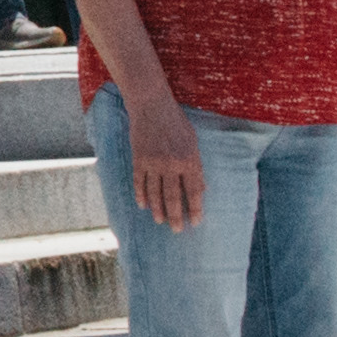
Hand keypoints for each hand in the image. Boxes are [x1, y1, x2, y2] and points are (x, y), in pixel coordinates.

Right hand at [121, 98, 205, 230]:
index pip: (194, 190)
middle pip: (174, 196)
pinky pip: (139, 183)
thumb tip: (198, 187)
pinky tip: (143, 205)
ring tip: (161, 221)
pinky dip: (141, 195)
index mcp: (190, 159)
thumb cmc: (176, 121)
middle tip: (177, 230)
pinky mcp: (138, 160)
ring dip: (158, 209)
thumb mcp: (192, 141)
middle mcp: (172, 164)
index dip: (195, 208)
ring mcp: (153, 163)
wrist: (151, 106)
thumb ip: (195, 164)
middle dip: (176, 216)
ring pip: (155, 193)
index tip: (196, 222)